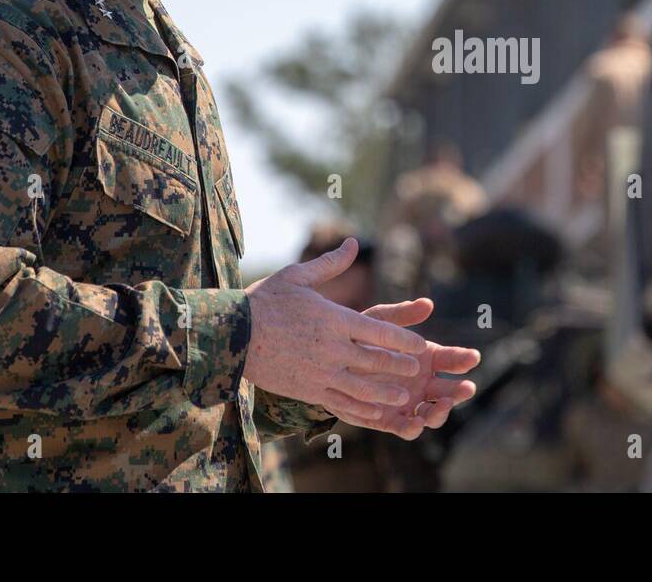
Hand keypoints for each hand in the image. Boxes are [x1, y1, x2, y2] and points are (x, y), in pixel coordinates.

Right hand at [243, 239, 424, 421]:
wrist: (232, 335)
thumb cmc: (264, 301)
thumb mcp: (297, 276)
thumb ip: (331, 264)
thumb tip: (354, 242)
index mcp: (334, 319)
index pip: (379, 331)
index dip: (403, 340)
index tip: (420, 344)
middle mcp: (332, 349)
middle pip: (376, 361)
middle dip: (399, 366)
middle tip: (417, 369)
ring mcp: (321, 373)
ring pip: (362, 387)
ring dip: (386, 391)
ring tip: (404, 395)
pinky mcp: (308, 390)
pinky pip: (341, 403)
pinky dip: (361, 408)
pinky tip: (375, 410)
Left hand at [328, 298, 480, 439]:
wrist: (329, 363)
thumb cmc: (358, 337)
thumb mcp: (378, 322)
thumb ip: (401, 314)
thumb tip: (428, 303)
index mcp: (426, 359)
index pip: (451, 360)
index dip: (463, 359)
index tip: (473, 357)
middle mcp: (422, 384)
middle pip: (448, 391)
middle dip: (459, 391)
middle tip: (467, 388)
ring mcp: (408, 404)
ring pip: (431, 414)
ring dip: (440, 412)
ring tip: (442, 405)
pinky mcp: (390, 420)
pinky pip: (405, 428)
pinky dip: (413, 429)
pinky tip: (416, 423)